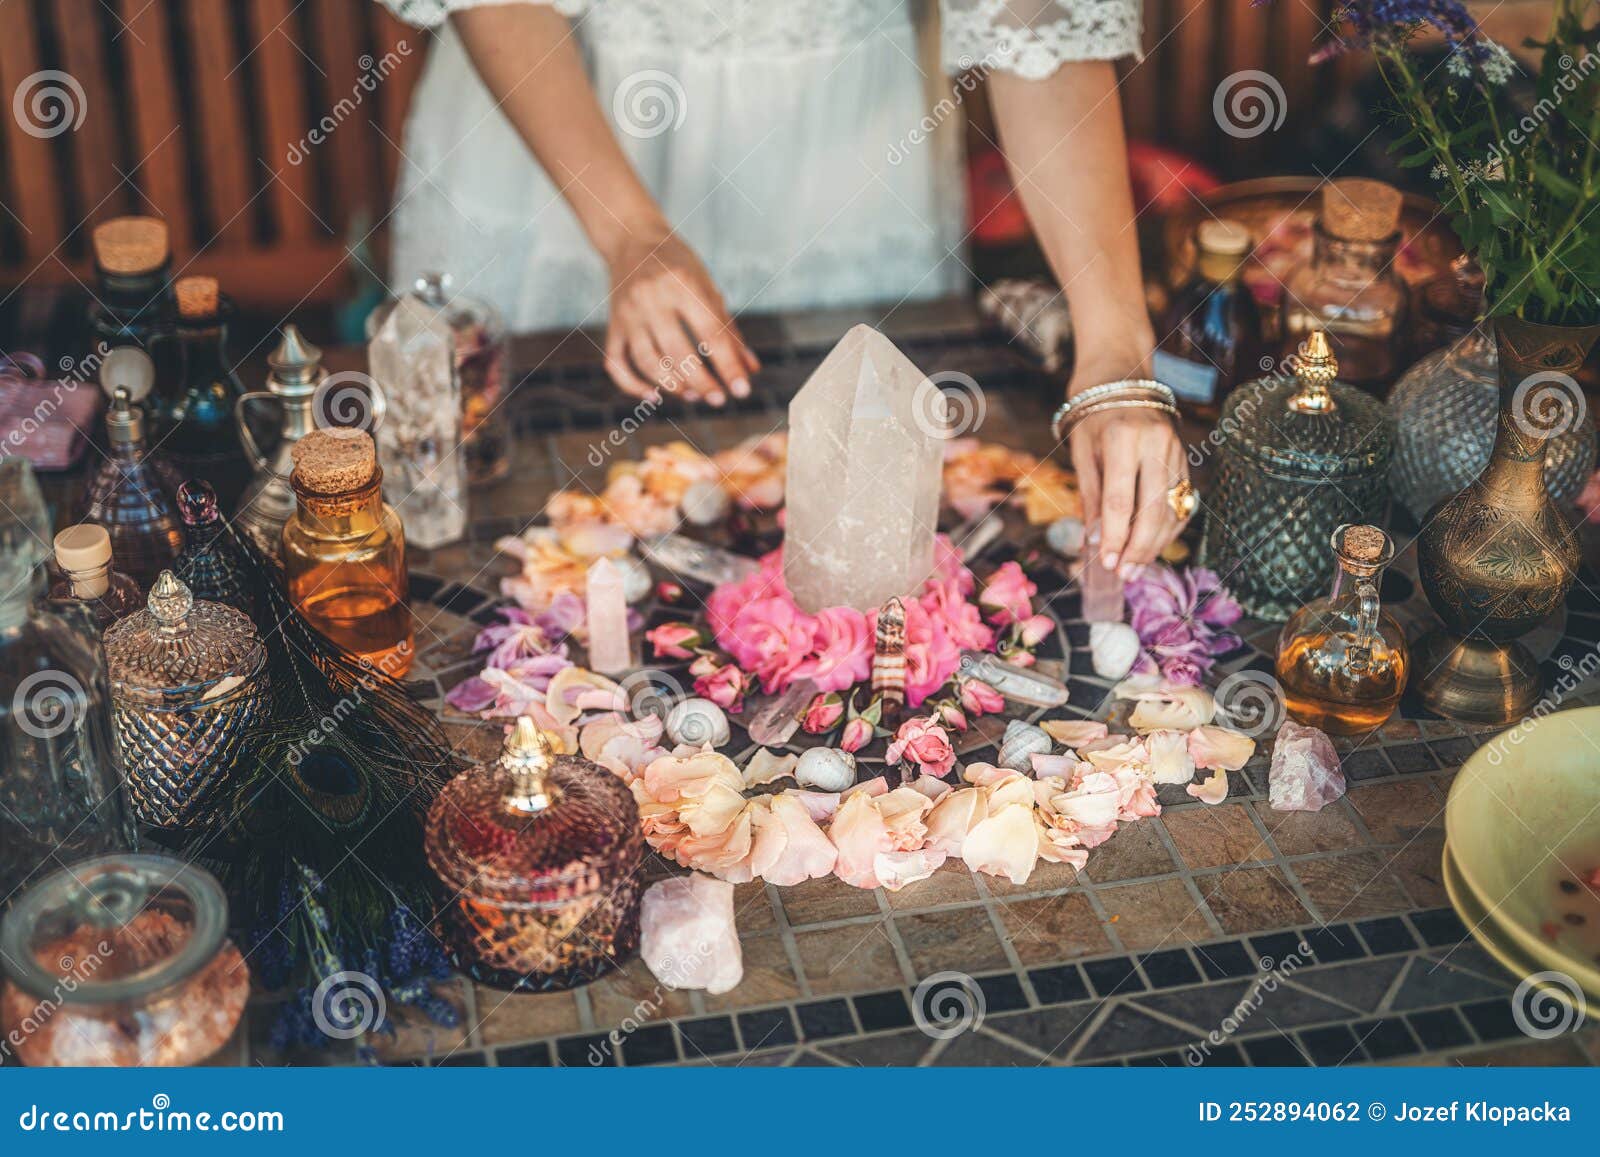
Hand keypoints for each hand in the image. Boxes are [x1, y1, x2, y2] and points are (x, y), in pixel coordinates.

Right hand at [602, 230, 758, 405]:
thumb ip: (729, 330)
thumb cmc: (679, 266)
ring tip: (693, 396)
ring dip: (672, 385)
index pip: (711, 333)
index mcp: (683, 284)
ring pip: (647, 361)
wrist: (632, 239)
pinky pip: (616, 363)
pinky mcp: (612, 324)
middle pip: (678, 352)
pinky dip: (633, 386)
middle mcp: (652, 298)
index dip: (728, 365)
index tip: (742, 392)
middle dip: (702, 382)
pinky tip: (655, 397)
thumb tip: (751, 370)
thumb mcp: (708, 287)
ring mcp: (627, 313)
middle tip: (719, 400)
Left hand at [1068, 389, 1188, 577]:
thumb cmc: (1093, 422)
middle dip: (1138, 548)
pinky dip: (1168, 529)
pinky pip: (1182, 503)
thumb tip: (1094, 541)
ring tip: (1135, 568)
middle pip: (1152, 509)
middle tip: (1124, 574)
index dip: (1114, 536)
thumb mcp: (1082, 455)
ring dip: (1155, 544)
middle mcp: (1156, 443)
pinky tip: (1151, 547)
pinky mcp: (1187, 460)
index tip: (1106, 563)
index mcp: (1123, 438)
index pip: (1120, 500)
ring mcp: (1177, 451)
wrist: (1121, 384)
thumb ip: (1091, 498)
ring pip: (1172, 510)